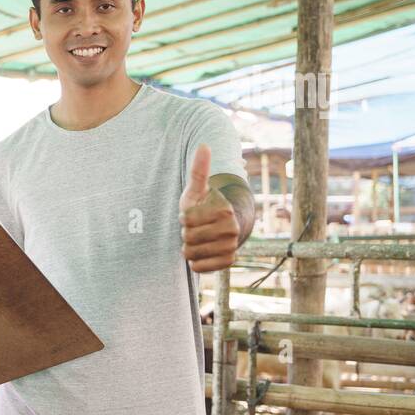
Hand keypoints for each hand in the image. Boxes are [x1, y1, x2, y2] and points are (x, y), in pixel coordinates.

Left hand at [179, 144, 238, 272]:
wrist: (221, 228)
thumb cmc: (204, 207)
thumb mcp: (197, 189)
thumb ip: (199, 170)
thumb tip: (204, 146)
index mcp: (224, 209)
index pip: (185, 219)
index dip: (183, 217)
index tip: (192, 214)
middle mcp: (231, 229)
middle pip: (186, 237)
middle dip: (185, 233)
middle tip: (196, 228)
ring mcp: (231, 247)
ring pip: (189, 253)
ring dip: (189, 247)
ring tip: (199, 239)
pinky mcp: (228, 262)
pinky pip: (197, 268)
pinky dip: (195, 262)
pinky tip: (202, 252)